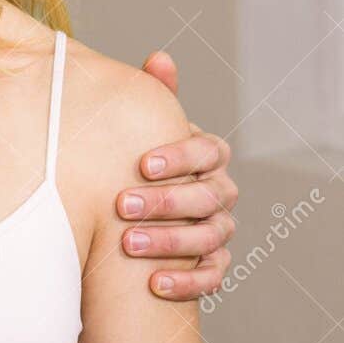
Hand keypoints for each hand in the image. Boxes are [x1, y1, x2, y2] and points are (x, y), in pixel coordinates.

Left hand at [119, 49, 237, 301]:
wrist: (132, 211)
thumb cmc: (138, 162)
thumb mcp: (143, 129)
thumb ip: (155, 97)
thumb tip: (160, 58)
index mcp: (209, 156)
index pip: (210, 151)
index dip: (179, 157)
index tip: (142, 164)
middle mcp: (220, 192)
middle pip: (206, 198)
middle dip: (165, 202)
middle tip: (123, 205)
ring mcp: (219, 229)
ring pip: (208, 238)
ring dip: (168, 243)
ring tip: (127, 244)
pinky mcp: (213, 265)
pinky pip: (211, 277)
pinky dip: (186, 282)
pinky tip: (154, 284)